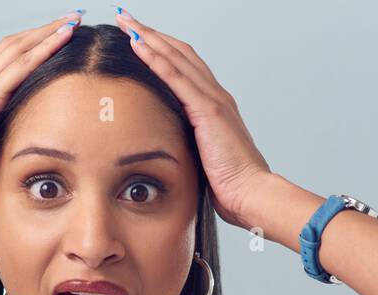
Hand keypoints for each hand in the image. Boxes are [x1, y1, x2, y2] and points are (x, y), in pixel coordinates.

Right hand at [0, 12, 83, 211]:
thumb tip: (15, 152)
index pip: (4, 60)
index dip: (29, 46)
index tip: (53, 39)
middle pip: (13, 45)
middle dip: (42, 30)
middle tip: (69, 19)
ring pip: (19, 48)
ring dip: (47, 32)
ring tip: (72, 22)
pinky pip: (21, 66)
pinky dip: (44, 49)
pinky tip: (62, 39)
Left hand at [113, 9, 272, 229]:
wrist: (251, 194)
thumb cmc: (230, 186)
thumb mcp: (203, 160)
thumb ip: (189, 147)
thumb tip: (168, 150)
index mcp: (215, 106)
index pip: (185, 67)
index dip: (162, 49)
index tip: (137, 37)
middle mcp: (216, 95)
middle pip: (180, 53)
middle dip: (151, 33)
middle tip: (126, 18)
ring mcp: (213, 100)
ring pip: (177, 57)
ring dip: (149, 37)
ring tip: (126, 22)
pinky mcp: (208, 110)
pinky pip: (176, 77)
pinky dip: (156, 58)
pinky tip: (138, 45)